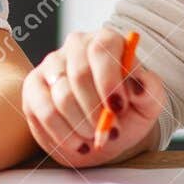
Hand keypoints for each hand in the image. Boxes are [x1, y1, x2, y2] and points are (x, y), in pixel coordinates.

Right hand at [23, 29, 165, 166]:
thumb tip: (139, 84)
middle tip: (110, 133)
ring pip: (62, 97)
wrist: (103, 130)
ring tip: (96, 138)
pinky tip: (79, 143)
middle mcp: (75, 45)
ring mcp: (50, 65)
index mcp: (106, 40)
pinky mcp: (32, 88)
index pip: (102, 50)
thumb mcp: (148, 104)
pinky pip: (44, 113)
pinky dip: (64, 135)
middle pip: (80, 75)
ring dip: (82, 126)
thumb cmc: (126, 112)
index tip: (118, 108)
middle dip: (96, 111)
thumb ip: (150, 90)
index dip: (109, 80)